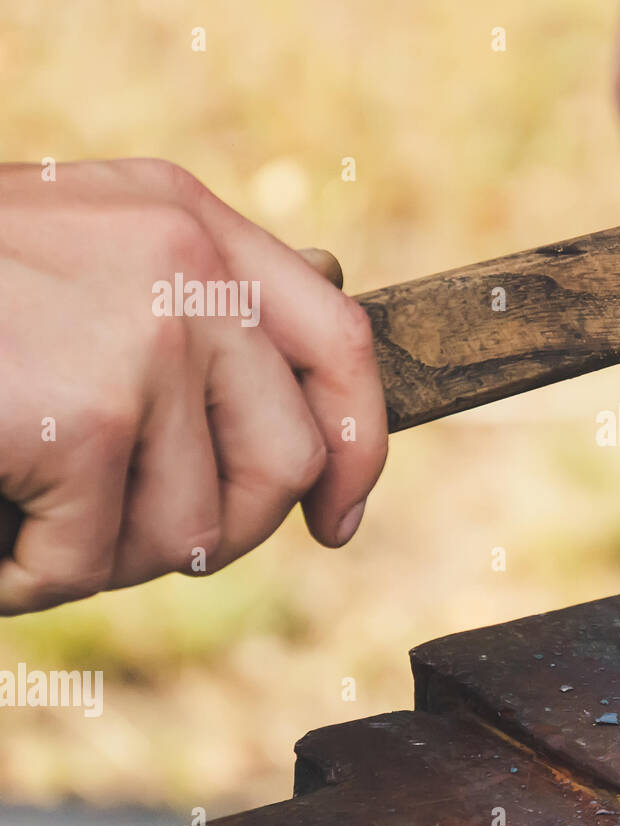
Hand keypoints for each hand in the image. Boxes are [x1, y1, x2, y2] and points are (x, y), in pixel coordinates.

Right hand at [0, 159, 387, 614]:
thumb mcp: (90, 248)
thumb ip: (188, 304)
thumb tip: (286, 407)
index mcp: (195, 225)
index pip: (342, 344)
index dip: (358, 446)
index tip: (338, 514)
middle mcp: (188, 271)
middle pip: (288, 459)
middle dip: (231, 529)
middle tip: (154, 540)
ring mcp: (141, 341)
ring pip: (194, 526)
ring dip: (114, 555)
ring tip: (47, 523)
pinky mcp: (78, 416)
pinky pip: (90, 558)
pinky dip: (31, 577)